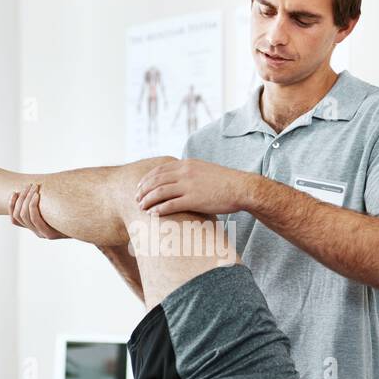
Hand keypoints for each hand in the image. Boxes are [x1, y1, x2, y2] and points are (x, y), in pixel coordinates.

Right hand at [9, 184, 67, 238]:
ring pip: (25, 216)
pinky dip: (34, 206)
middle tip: (29, 186)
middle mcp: (36, 232)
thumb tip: (34, 185)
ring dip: (27, 199)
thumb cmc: (71, 213)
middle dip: (22, 198)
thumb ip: (46, 200)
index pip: (14, 219)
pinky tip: (38, 195)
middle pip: (19, 215)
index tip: (15, 192)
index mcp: (34, 227)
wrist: (87, 226)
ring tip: (34, 188)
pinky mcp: (51, 235)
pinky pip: (36, 220)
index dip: (11, 205)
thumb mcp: (56, 207)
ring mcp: (43, 234)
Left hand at [135, 159, 251, 215]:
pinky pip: (170, 205)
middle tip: (136, 199)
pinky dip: (159, 210)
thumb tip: (180, 180)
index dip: (146, 179)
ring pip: (160, 192)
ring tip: (141, 208)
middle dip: (143, 190)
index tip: (139, 187)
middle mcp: (185, 172)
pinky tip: (153, 214)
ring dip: (147, 200)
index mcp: (187, 164)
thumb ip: (191, 173)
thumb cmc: (226, 183)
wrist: (241, 188)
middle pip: (156, 180)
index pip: (159, 170)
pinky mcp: (194, 199)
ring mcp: (189, 186)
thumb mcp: (205, 170)